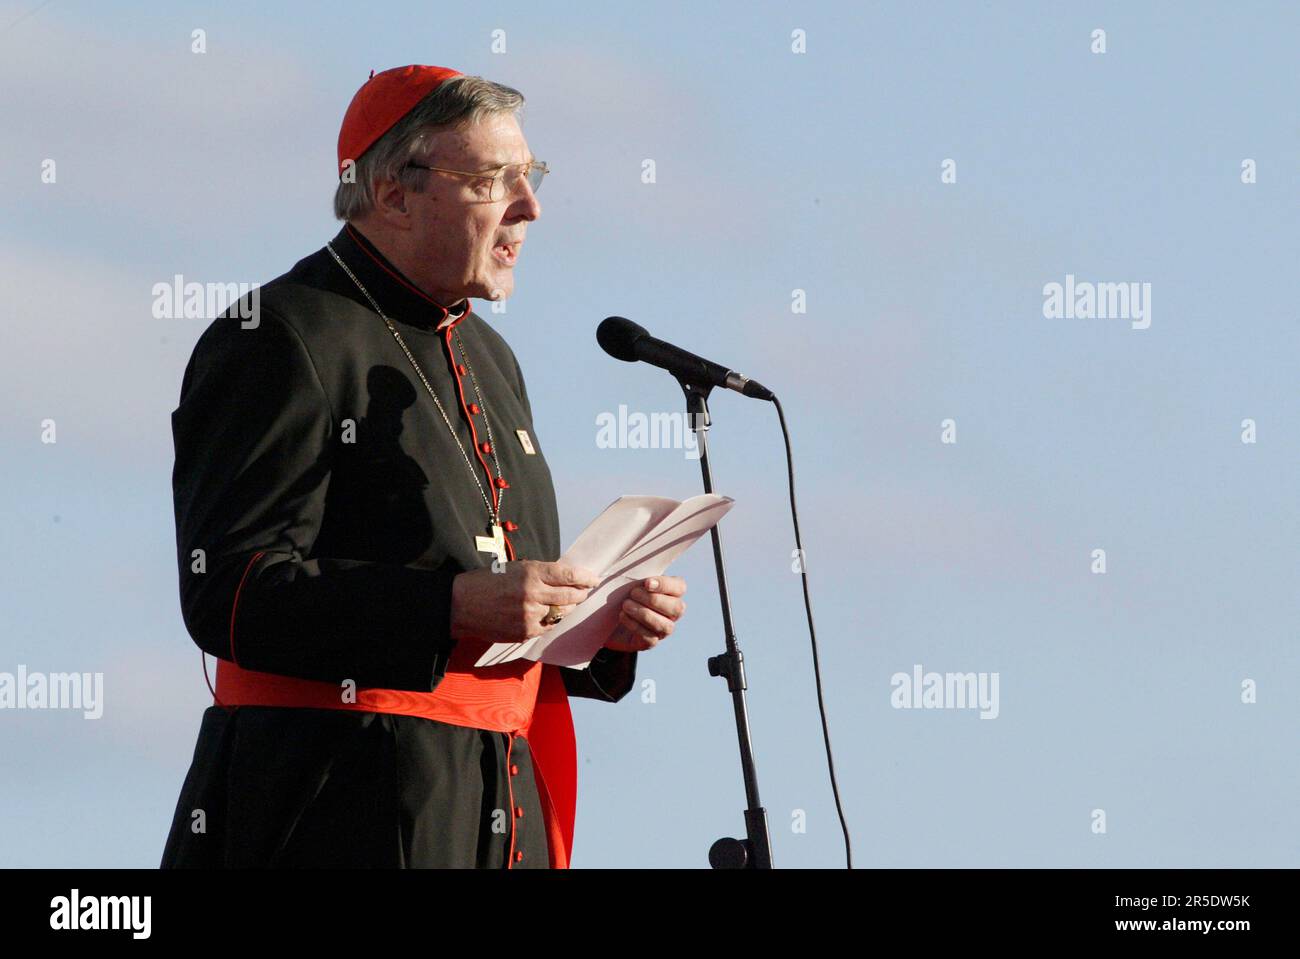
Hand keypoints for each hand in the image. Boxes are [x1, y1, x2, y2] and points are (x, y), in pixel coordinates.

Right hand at [450, 560, 598, 646]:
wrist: (461, 604)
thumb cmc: (487, 582)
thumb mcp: (514, 568)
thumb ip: (539, 574)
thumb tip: (564, 578)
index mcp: (531, 573)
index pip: (567, 574)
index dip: (585, 576)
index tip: (593, 579)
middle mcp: (533, 594)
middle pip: (570, 595)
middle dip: (581, 593)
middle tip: (584, 591)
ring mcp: (530, 615)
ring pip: (561, 613)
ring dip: (568, 608)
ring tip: (569, 603)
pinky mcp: (524, 632)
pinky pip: (548, 627)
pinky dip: (552, 621)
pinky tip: (550, 616)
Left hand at [604, 576, 686, 651]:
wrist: (606, 618)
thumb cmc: (620, 594)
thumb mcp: (624, 581)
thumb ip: (627, 574)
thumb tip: (609, 571)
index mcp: (671, 592)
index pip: (680, 587)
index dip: (665, 585)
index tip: (646, 583)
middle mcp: (671, 612)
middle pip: (677, 608)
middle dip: (654, 600)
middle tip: (633, 594)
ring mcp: (663, 629)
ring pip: (666, 625)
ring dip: (645, 614)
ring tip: (626, 605)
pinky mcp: (650, 642)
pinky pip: (650, 638)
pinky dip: (635, 626)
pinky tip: (622, 616)